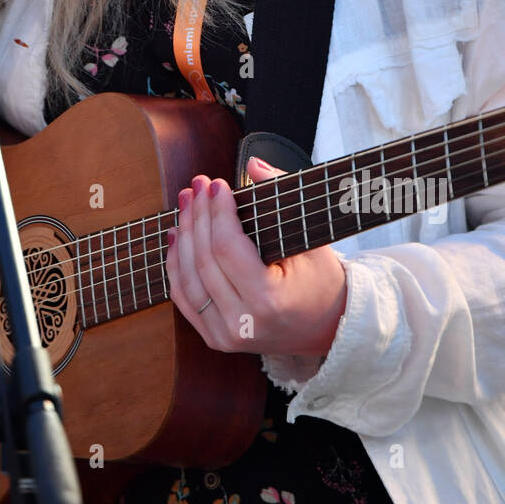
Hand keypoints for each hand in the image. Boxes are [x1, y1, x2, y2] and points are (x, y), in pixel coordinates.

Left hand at [166, 158, 347, 357]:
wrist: (328, 328)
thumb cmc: (322, 282)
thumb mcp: (311, 239)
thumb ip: (281, 197)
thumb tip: (253, 164)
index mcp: (268, 301)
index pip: (227, 247)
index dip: (217, 211)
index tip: (215, 184)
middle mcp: (243, 324)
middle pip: (204, 260)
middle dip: (197, 215)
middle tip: (196, 186)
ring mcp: (225, 336)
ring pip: (187, 278)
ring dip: (182, 236)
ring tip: (186, 204)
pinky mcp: (215, 339)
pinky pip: (184, 298)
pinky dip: (176, 265)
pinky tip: (176, 236)